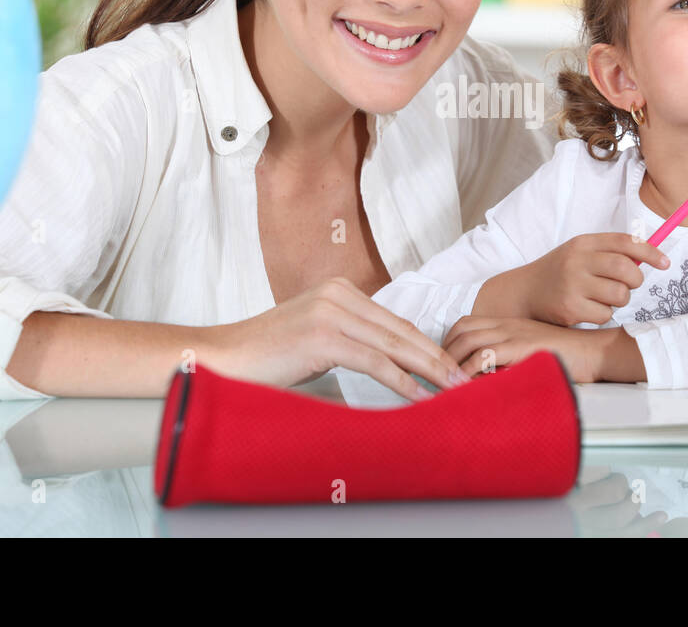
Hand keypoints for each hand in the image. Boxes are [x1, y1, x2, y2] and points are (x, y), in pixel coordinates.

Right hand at [207, 277, 467, 401]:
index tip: (449, 367)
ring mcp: (331, 313)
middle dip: (436, 357)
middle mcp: (339, 295)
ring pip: (394, 344)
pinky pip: (374, 361)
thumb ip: (349, 340)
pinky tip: (420, 396)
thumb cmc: (266, 356)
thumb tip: (386, 361)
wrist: (222, 358)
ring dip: (428, 370)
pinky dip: (401, 381)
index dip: (425, 346)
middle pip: (401, 330)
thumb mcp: (315, 339)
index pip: (394, 322)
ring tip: (453, 389)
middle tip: (465, 378)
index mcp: (340, 291)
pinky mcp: (323, 337)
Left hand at [442, 316, 613, 381]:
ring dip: (453, 363)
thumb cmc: (563, 356)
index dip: (448, 343)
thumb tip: (482, 379)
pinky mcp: (522, 347)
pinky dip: (470, 370)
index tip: (442, 365)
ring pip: (468, 340)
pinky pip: (485, 355)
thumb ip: (506, 359)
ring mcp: (514, 333)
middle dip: (444, 354)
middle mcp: (506, 324)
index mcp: (507, 323)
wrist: (592, 352)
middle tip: (438, 378)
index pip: (465, 324)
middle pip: (461, 330)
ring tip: (447, 385)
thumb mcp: (528, 352)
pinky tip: (467, 385)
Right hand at [475, 232, 669, 326]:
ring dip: (619, 299)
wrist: (524, 293)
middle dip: (635, 280)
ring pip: (619, 295)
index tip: (665, 262)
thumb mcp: (580, 254)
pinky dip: (602, 315)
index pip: (625, 242)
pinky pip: (605, 315)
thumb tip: (649, 258)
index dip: (650, 252)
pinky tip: (587, 310)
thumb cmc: (560, 273)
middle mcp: (577, 260)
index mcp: (583, 243)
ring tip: (602, 298)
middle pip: (625, 268)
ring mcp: (572, 285)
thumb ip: (609, 253)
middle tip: (629, 284)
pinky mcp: (570, 308)